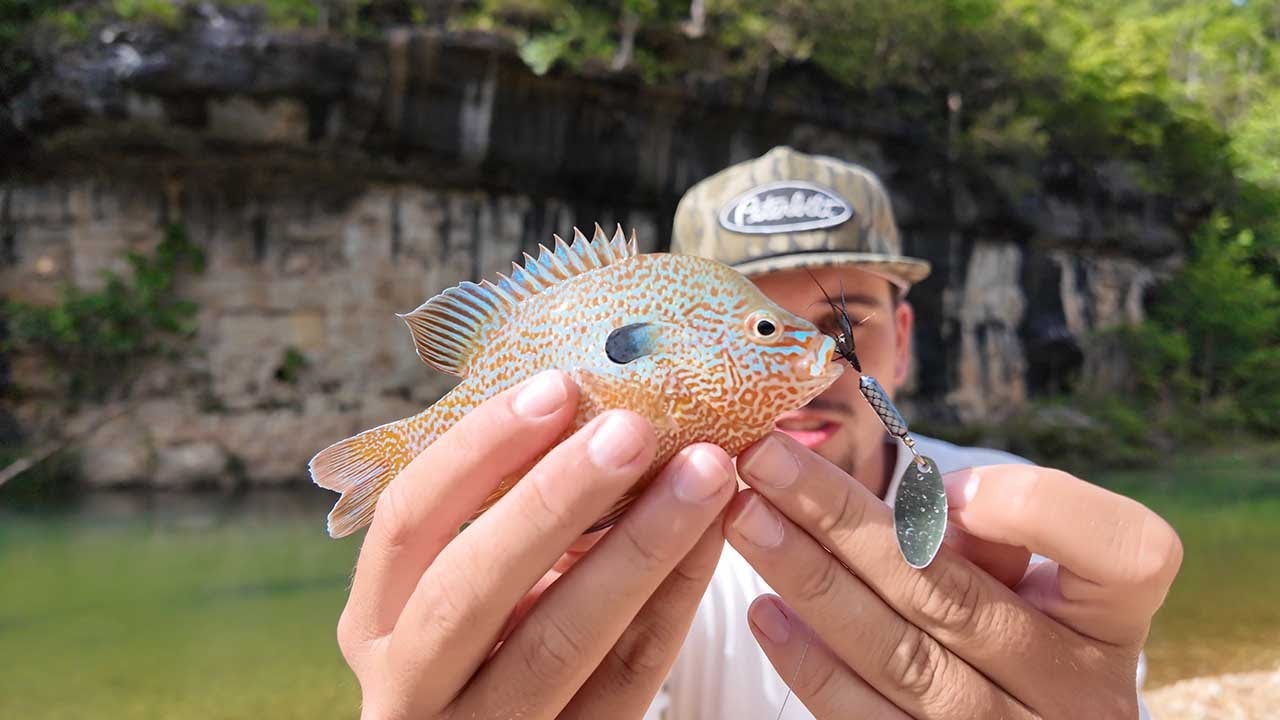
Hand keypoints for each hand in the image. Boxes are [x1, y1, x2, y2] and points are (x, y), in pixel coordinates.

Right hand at [337, 370, 734, 719]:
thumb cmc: (492, 642)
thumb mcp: (468, 585)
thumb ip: (504, 514)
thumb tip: (595, 402)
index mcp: (376, 622)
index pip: (408, 523)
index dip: (478, 450)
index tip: (555, 385)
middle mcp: (410, 686)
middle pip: (470, 587)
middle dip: (555, 498)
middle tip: (634, 428)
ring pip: (559, 641)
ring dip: (641, 546)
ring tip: (705, 472)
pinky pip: (629, 678)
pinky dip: (674, 601)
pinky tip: (710, 537)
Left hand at [726, 432, 1181, 718]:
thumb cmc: (1019, 636)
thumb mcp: (1038, 589)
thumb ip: (1002, 539)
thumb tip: (929, 503)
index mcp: (1110, 624)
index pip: (1125, 552)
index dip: (1034, 508)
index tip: (944, 481)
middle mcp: (1077, 694)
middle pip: (955, 596)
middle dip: (844, 519)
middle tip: (764, 460)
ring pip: (900, 658)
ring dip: (811, 582)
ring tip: (746, 521)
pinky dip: (813, 667)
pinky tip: (764, 612)